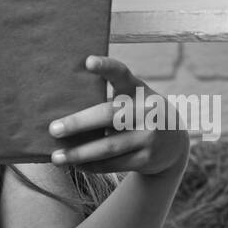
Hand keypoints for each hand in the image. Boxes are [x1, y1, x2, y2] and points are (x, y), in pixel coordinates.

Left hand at [48, 55, 188, 176]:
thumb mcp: (132, 98)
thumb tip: (62, 107)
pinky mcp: (147, 160)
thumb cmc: (138, 113)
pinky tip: (75, 165)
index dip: (106, 67)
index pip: (122, 74)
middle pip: (108, 116)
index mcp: (138, 90)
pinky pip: (113, 164)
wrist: (175, 144)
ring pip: (108, 147)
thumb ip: (107, 97)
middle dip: (78, 123)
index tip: (88, 61)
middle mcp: (147, 112)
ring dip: (79, 153)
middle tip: (53, 129)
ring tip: (56, 157)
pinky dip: (92, 165)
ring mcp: (149, 137)